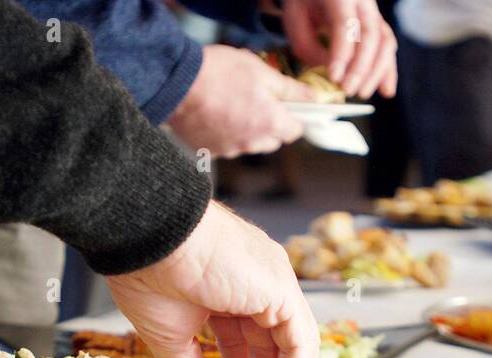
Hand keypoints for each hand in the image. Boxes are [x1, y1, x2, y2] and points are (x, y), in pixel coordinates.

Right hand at [106, 202, 318, 357]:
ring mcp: (272, 283)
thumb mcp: (169, 336)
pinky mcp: (281, 290)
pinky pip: (299, 343)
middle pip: (277, 345)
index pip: (248, 340)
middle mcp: (257, 283)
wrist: (147, 236)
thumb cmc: (148, 270)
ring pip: (295, 345)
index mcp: (228, 288)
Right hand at [167, 46, 311, 157]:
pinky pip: (225, 145)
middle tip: (255, 99)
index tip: (287, 105)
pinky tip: (213, 112)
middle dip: (269, 123)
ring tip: (229, 103)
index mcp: (270, 124)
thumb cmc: (220, 73)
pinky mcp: (209, 152)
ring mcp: (229, 150)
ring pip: (248, 143)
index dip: (293, 116)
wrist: (177, 83)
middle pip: (272, 140)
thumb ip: (290, 89)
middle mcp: (252, 143)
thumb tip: (313, 98)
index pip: (295, 130)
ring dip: (245, 128)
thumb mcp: (261, 72)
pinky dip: (223, 132)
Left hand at [282, 0, 397, 98]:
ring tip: (363, 93)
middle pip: (370, 35)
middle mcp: (362, 2)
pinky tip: (385, 89)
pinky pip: (388, 48)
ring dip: (377, 72)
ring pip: (385, 42)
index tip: (334, 77)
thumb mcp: (295, 19)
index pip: (345, 24)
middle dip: (361, 67)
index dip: (342, 53)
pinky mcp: (378, 26)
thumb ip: (308, 46)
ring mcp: (373, 14)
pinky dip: (388, 71)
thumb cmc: (304, 3)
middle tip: (348, 90)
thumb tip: (331, 74)